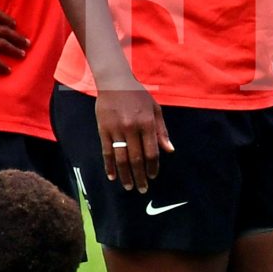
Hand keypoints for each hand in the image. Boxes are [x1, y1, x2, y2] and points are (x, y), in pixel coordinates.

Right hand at [94, 77, 170, 192]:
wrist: (114, 82)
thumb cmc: (138, 95)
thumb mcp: (155, 109)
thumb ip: (161, 131)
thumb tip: (169, 150)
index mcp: (147, 123)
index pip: (151, 151)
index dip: (153, 167)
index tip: (153, 176)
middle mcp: (132, 128)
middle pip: (136, 158)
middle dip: (140, 176)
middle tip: (142, 189)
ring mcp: (116, 129)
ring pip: (121, 158)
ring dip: (125, 175)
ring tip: (128, 186)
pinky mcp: (103, 130)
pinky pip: (107, 151)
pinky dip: (109, 165)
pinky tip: (112, 176)